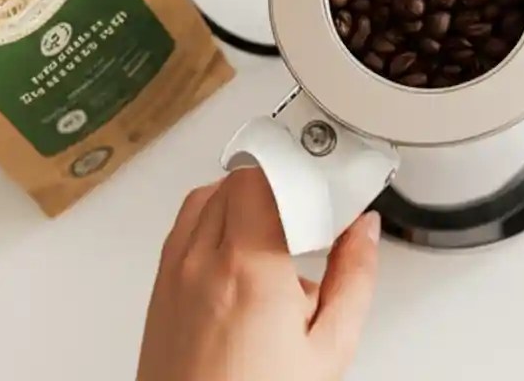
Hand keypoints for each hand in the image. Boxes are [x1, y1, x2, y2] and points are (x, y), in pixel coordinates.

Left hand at [137, 169, 380, 380]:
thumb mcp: (328, 350)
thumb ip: (354, 280)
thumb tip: (365, 234)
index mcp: (250, 270)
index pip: (269, 180)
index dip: (305, 172)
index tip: (333, 190)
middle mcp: (202, 264)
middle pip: (238, 180)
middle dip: (281, 185)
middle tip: (311, 211)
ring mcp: (173, 276)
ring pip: (205, 198)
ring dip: (244, 198)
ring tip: (280, 231)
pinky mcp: (158, 293)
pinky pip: (183, 230)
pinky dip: (215, 223)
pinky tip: (244, 255)